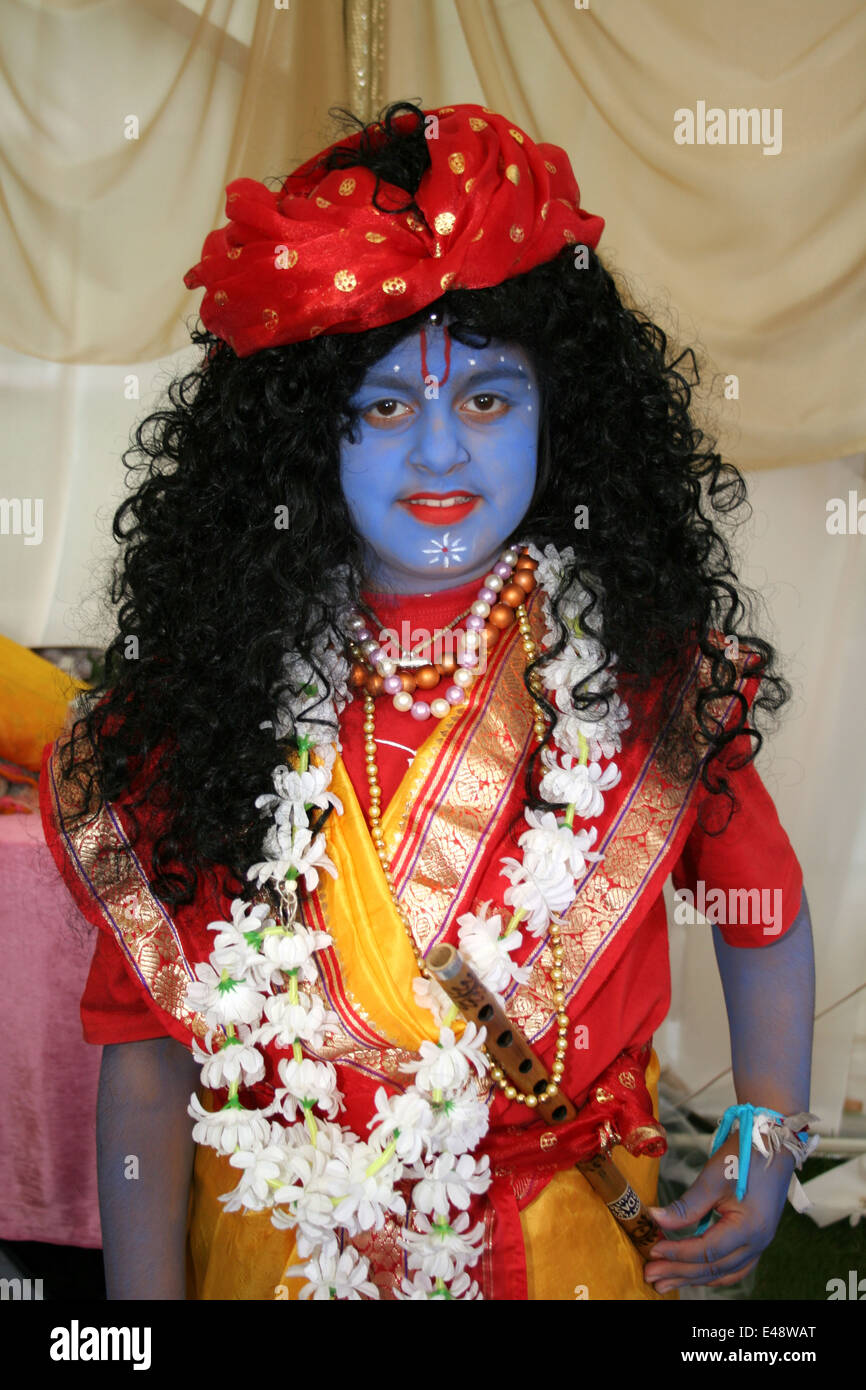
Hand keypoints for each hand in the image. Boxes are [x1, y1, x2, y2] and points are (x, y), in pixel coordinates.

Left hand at [642, 1139, 793, 1292]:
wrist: (775, 1142)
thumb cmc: (745, 1155)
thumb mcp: (712, 1177)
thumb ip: (686, 1206)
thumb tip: (655, 1219)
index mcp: (749, 1228)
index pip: (706, 1251)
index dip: (677, 1253)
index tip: (652, 1253)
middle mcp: (758, 1243)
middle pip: (713, 1267)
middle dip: (680, 1272)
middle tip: (650, 1276)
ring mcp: (760, 1243)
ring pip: (724, 1271)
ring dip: (694, 1278)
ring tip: (667, 1282)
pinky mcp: (757, 1238)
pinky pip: (734, 1266)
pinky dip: (713, 1272)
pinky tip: (695, 1274)